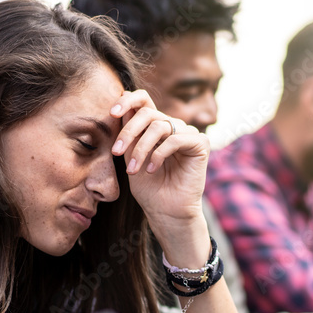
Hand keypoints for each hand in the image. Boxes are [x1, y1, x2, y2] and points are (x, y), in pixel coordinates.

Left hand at [110, 90, 208, 242]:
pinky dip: (158, 154)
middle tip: (116, 152)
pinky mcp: (200, 143)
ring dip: (141, 148)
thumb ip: (128, 132)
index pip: (144, 101)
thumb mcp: (130, 156)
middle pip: (148, 113)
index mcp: (156, 127)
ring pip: (159, 126)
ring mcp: (187, 133)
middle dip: (128, 131)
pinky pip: (175, 139)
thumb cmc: (149, 189)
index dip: (128, 100)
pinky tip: (151, 170)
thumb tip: (121, 101)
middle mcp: (173, 127)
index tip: (112, 113)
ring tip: (132, 168)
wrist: (166, 212)